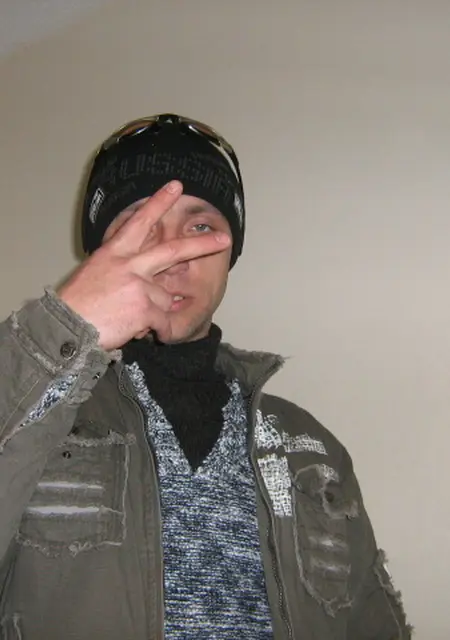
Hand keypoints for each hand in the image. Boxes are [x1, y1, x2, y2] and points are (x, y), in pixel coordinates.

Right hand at [57, 181, 229, 349]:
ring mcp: (138, 284)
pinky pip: (165, 320)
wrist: (65, 327)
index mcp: (114, 252)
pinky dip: (158, 329)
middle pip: (172, 250)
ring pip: (165, 297)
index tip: (176, 186)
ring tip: (127, 318)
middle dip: (202, 244)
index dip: (158, 203)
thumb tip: (148, 281)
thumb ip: (122, 270)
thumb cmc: (77, 305)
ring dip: (153, 312)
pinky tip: (140, 332)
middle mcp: (129, 264)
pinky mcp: (144, 307)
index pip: (139, 222)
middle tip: (224, 238)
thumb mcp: (95, 274)